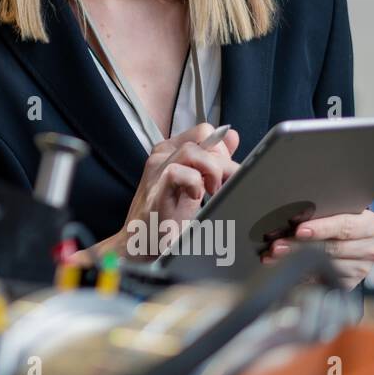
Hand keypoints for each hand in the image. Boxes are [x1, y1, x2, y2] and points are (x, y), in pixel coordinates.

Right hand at [71, 123, 239, 264]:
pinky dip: (194, 184)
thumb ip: (213, 158)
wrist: (141, 243)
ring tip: (212, 192)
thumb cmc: (168, 216)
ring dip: (212, 171)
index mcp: (170, 150)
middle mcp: (161, 154)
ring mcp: (156, 170)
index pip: (204, 131)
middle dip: (222, 162)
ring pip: (192, 151)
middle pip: (203, 137)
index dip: (222, 150)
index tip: (226, 175)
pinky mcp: (156, 189)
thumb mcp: (195, 182)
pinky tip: (196, 198)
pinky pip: (178, 172)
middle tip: (222, 187)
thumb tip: (232, 135)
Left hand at [262, 209, 373, 289]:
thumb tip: (295, 214)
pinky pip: (323, 280)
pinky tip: (285, 267)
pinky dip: (301, 274)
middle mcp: (372, 249)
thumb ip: (324, 210)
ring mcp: (363, 269)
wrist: (353, 235)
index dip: (321, 228)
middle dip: (300, 246)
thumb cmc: (341, 217)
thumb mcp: (338, 208)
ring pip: (325, 266)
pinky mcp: (350, 283)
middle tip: (277, 246)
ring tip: (273, 256)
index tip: (299, 230)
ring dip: (295, 261)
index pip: (345, 226)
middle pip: (332, 249)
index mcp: (373, 226)